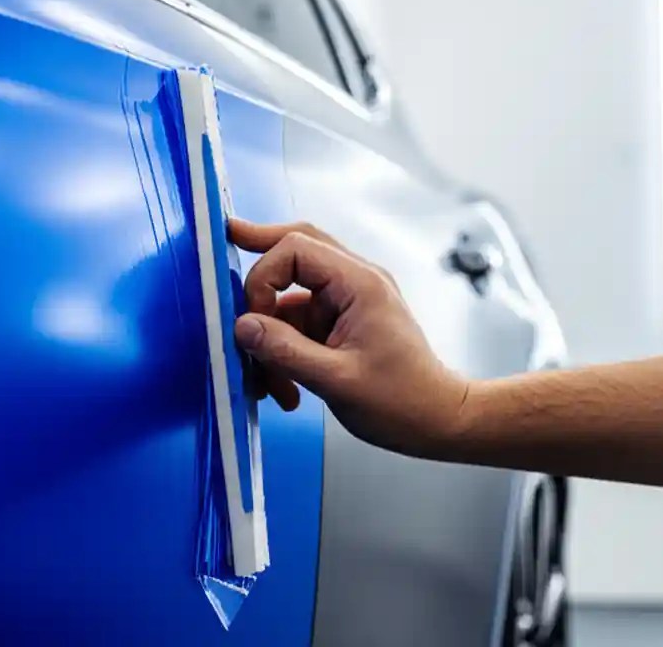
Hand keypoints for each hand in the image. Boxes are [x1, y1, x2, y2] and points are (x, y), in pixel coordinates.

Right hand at [229, 219, 471, 458]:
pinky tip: (283, 387)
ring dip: (271, 334)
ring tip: (270, 383)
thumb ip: (285, 351)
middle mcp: (354, 283)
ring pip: (290, 296)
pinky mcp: (341, 324)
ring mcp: (347, 302)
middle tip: (224, 241)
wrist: (438, 421)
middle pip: (297, 249)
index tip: (251, 320)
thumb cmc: (402, 402)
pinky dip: (283, 350)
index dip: (264, 276)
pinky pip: (299, 323)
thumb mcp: (337, 381)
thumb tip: (242, 327)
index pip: (297, 248)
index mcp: (359, 284)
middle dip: (260, 260)